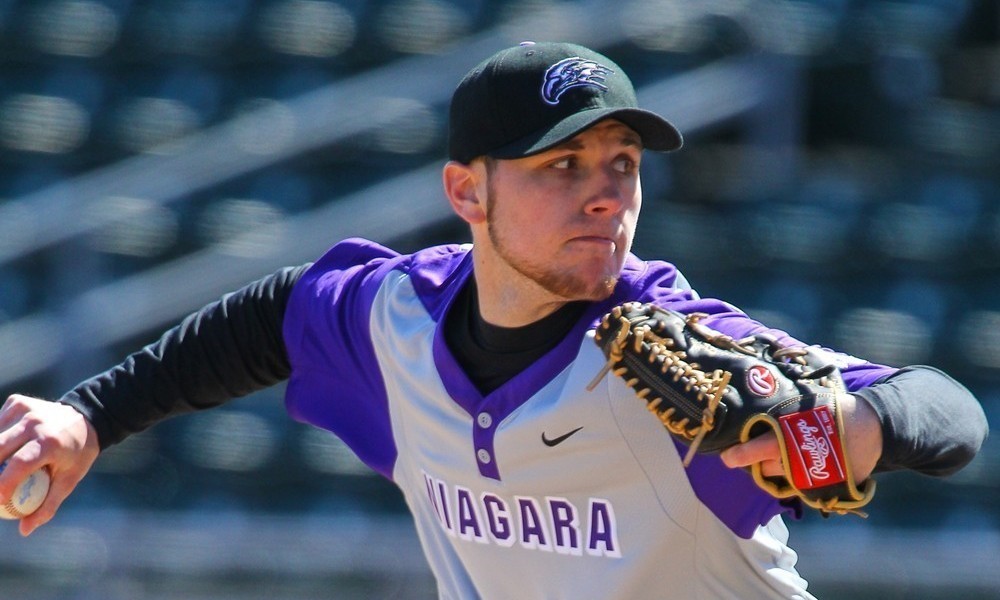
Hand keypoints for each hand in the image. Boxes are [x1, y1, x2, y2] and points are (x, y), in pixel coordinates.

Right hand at [0, 395, 100, 535]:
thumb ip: (48, 505)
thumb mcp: (70, 480)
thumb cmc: (77, 454)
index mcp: (50, 442)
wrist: (87, 418)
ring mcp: (25, 408)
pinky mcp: (17, 402)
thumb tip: (25, 530)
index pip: (19, 465)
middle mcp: (35, 423)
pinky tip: (3, 453)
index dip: (2, 484)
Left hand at [720, 393, 883, 482]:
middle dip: (760, 461)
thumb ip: (781, 414)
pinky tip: (805, 462)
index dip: (739, 456)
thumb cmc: (833, 410)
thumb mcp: (803, 405)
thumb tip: (756, 397)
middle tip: (764, 449)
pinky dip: (799, 476)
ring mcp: (810, 478)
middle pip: (765, 469)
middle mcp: (795, 461)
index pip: (755, 451)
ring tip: (789, 453)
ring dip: (779, 469)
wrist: (871, 426)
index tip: (727, 458)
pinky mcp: (824, 488)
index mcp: (787, 438)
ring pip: (782, 479)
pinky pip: (802, 486)